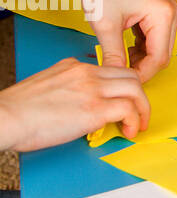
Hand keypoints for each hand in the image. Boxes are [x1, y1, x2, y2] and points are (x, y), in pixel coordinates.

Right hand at [0, 57, 149, 151]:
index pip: (112, 69)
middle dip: (139, 95)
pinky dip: (134, 120)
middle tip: (139, 112)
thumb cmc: (17, 110)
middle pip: (130, 75)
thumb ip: (67, 86)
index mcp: (74, 66)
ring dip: (142, 108)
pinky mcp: (93, 109)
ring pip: (135, 89)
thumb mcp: (46, 84)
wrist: (4, 117)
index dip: (123, 86)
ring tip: (138, 124)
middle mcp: (87, 73)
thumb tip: (79, 101)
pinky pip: (128, 109)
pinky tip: (128, 130)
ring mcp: (92, 89)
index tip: (125, 100)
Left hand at [57, 0, 176, 83]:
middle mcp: (172, 11)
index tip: (121, 83)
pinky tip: (121, 49)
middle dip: (141, 67)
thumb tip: (117, 78)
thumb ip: (114, 55)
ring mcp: (166, 10)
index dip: (141, 75)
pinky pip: (154, 37)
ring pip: (159, 47)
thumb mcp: (105, 26)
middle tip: (116, 75)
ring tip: (115, 60)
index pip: (160, 57)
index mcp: (164, 14)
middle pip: (163, 53)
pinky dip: (140, 48)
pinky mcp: (158, 10)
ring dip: (140, 58)